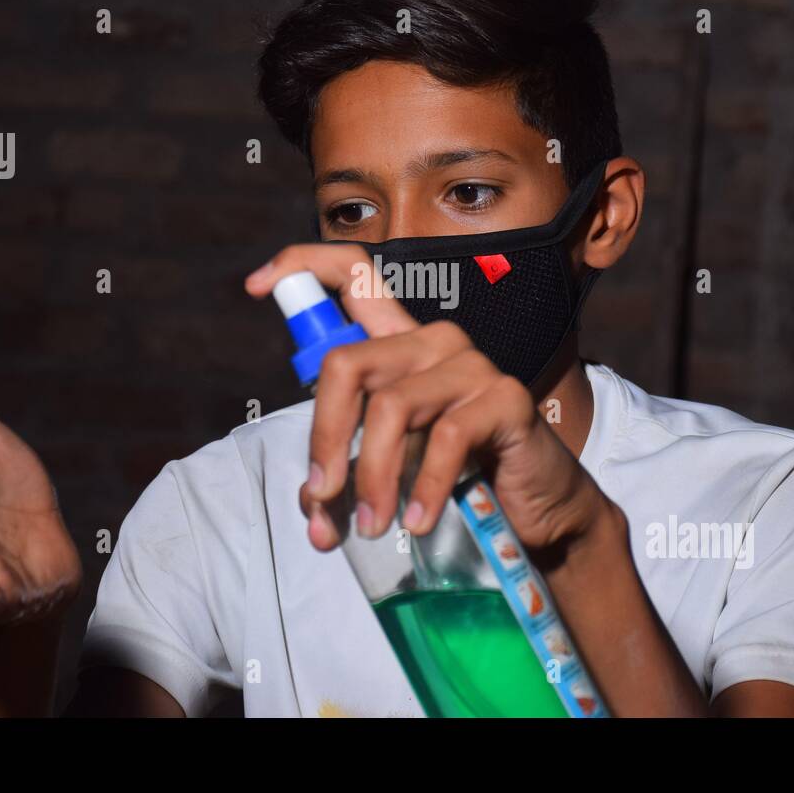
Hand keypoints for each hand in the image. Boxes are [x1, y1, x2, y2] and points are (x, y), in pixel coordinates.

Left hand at [244, 245, 605, 555]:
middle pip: (347, 362)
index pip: (352, 275)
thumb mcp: (392, 472)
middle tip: (323, 497)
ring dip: (372, 476)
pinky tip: (415, 522)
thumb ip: (346, 478)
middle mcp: (433, 341)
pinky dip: (423, 488)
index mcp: (400, 344)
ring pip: (391, 408)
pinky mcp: (505, 398)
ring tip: (372, 527)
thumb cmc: (461, 480)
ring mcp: (471, 365)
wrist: (539, 510)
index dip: (301, 265)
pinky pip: (446, 440)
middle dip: (324, 436)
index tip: (254, 286)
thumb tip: (313, 509)